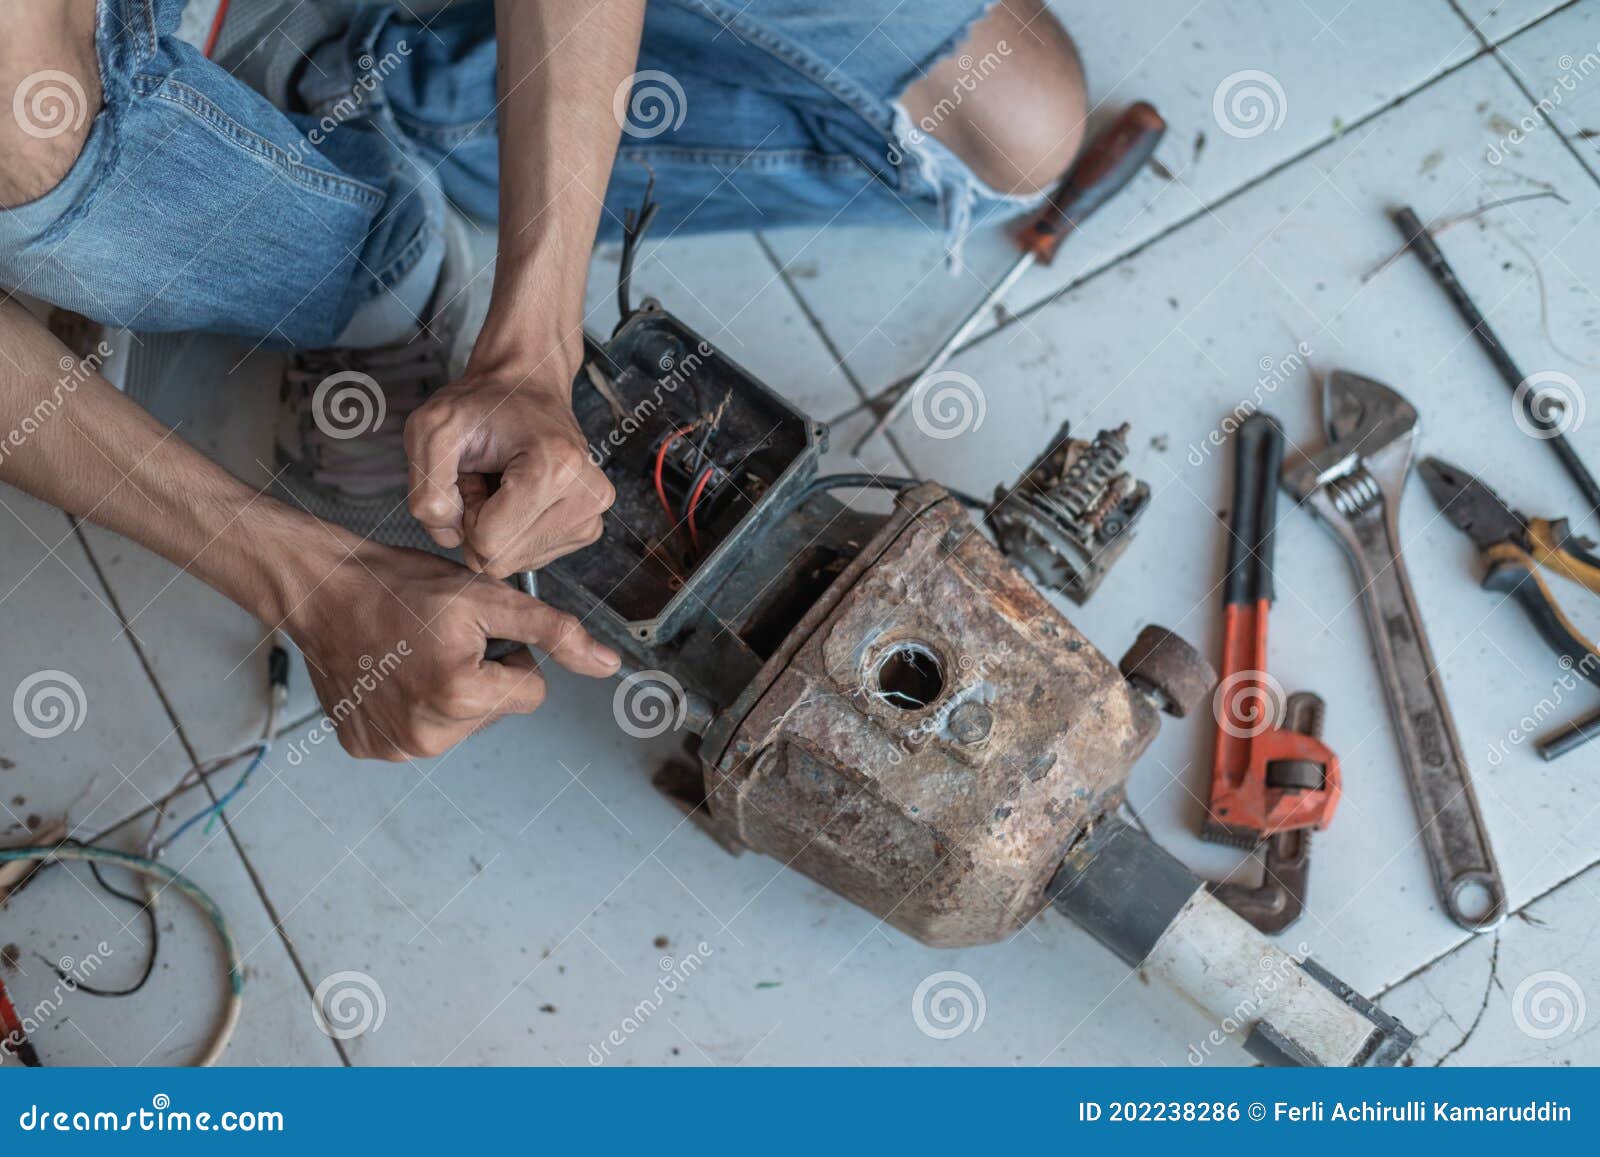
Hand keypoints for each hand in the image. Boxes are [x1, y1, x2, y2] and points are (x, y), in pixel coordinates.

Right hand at [286, 539, 620, 760]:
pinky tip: (392, 673)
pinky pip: (417, 732)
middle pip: (496, 712)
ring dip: (450, 693)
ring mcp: (393, 748)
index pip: (532, 692)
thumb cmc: (403, 586)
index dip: (511, 655)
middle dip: (482, 676)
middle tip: (442, 640)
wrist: (321, 590)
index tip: (474, 632)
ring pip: (461, 725)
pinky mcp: (366, 747)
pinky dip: (411, 705)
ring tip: (415, 654)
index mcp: (461, 698)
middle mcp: (426, 737)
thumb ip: (554, 632)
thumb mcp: (488, 597)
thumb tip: (608, 665)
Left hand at [405, 370, 614, 577]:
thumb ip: (427, 489)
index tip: (473, 474)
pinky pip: (533, 557)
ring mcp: (592, 513)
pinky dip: (515, 531)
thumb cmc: (483, 404)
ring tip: (501, 482)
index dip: (465, 514)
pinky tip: (518, 495)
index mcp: (556, 467)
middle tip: (485, 479)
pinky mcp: (589, 525)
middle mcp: (586, 494)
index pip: (489, 543)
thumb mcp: (432, 428)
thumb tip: (451, 536)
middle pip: (505, 559)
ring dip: (497, 527)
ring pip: (518, 562)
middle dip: (481, 524)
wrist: (525, 384)